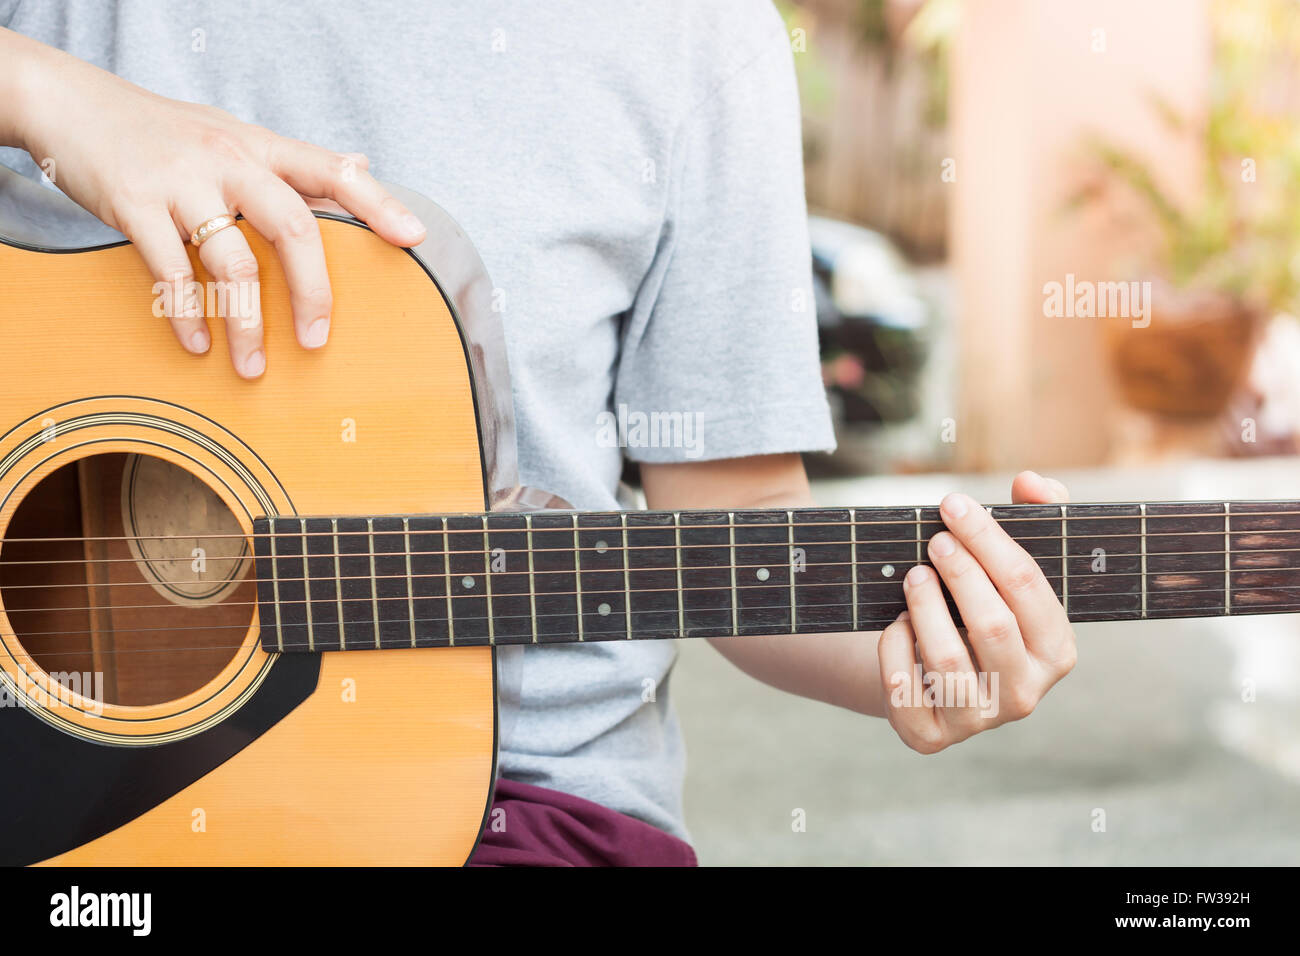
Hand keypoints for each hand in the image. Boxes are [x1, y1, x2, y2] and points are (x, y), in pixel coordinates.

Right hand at [10, 31, 425, 377]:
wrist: (75, 104)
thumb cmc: (170, 131)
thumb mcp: (237, 133)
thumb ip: (296, 159)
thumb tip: (362, 162)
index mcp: (262, 147)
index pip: (333, 172)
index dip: (378, 204)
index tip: (414, 237)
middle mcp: (229, 159)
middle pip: (292, 226)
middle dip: (312, 290)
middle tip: (318, 339)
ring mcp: (181, 181)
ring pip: (231, 261)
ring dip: (246, 323)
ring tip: (252, 365)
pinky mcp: (134, 204)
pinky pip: (169, 271)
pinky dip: (187, 315)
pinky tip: (199, 344)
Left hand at [878, 470, 1077, 752]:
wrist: (929, 671)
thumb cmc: (976, 606)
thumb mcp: (1008, 563)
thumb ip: (1032, 513)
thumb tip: (1030, 482)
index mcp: (1056, 651)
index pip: (1028, 587)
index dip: (989, 539)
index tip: (953, 505)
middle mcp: (1024, 694)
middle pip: (992, 625)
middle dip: (960, 573)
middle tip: (934, 540)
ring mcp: (976, 721)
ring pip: (947, 659)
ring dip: (924, 606)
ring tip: (913, 576)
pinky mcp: (928, 736)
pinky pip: (904, 689)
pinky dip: (894, 648)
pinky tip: (895, 623)